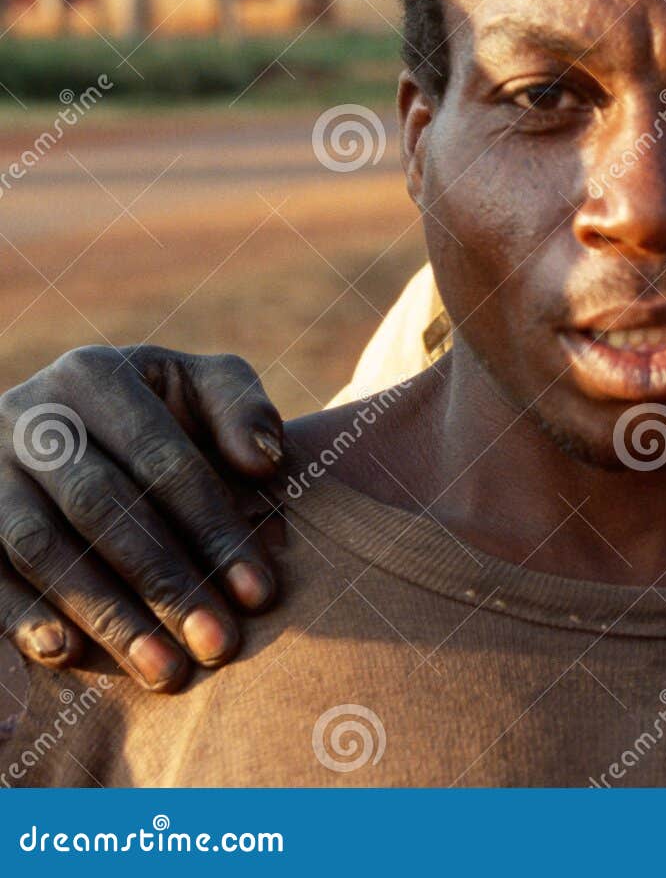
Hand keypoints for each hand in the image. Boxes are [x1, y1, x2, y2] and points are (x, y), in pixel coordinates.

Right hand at [0, 345, 283, 689]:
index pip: (163, 460)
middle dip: (167, 582)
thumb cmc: (155, 414)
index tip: (259, 594)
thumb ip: (241, 409)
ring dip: (104, 613)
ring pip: (40, 546)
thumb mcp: (199, 389)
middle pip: (102, 507)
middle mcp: (28, 416)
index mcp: (94, 376)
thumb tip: (262, 462)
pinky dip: (21, 615)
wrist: (58, 425)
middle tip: (217, 645)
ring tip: (164, 669)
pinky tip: (66, 656)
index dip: (215, 528)